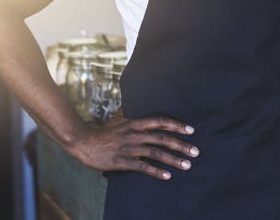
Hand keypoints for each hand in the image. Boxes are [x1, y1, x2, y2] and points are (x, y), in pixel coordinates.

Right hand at [69, 115, 198, 179]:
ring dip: (173, 159)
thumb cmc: (103, 132)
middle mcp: (135, 134)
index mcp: (136, 123)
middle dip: (181, 145)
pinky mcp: (123, 161)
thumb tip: (134, 103)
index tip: (191, 130)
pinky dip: (156, 171)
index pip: (161, 122)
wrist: (83, 143)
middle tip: (196, 151)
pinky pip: (143, 167)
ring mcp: (129, 148)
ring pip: (156, 153)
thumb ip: (129, 112)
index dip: (177, 125)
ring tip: (187, 165)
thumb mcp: (118, 119)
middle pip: (163, 138)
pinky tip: (167, 176)